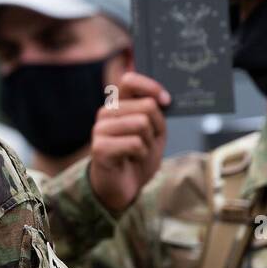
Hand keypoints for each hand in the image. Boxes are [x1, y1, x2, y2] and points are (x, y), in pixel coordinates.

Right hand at [87, 72, 168, 215]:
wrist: (123, 187)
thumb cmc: (137, 157)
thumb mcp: (154, 132)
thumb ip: (156, 113)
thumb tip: (162, 100)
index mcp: (118, 105)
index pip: (130, 80)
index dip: (151, 87)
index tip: (166, 101)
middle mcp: (106, 113)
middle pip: (147, 106)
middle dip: (157, 127)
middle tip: (148, 142)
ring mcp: (100, 129)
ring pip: (142, 124)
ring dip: (149, 143)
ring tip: (138, 152)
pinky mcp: (99, 147)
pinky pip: (135, 143)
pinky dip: (142, 155)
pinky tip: (131, 160)